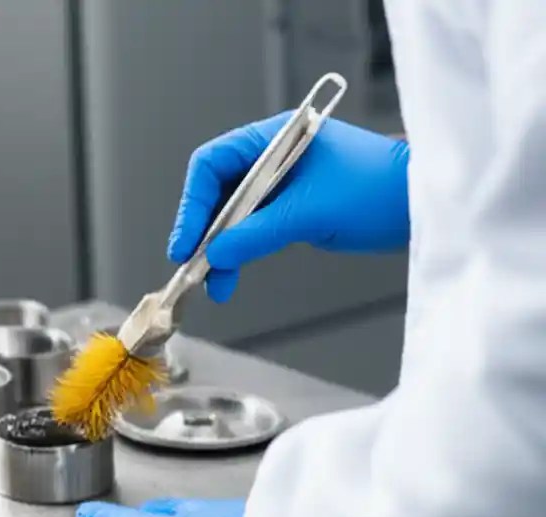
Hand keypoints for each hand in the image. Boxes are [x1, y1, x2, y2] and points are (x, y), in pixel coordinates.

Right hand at [168, 113, 410, 301]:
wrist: (426, 204)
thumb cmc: (378, 191)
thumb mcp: (309, 213)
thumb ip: (256, 233)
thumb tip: (215, 254)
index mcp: (275, 137)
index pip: (213, 163)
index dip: (193, 203)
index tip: (186, 242)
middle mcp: (274, 154)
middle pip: (218, 190)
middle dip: (204, 230)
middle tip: (192, 264)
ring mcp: (284, 180)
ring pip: (235, 213)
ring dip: (221, 247)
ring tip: (213, 282)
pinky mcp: (295, 205)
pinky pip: (255, 226)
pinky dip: (242, 250)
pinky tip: (231, 275)